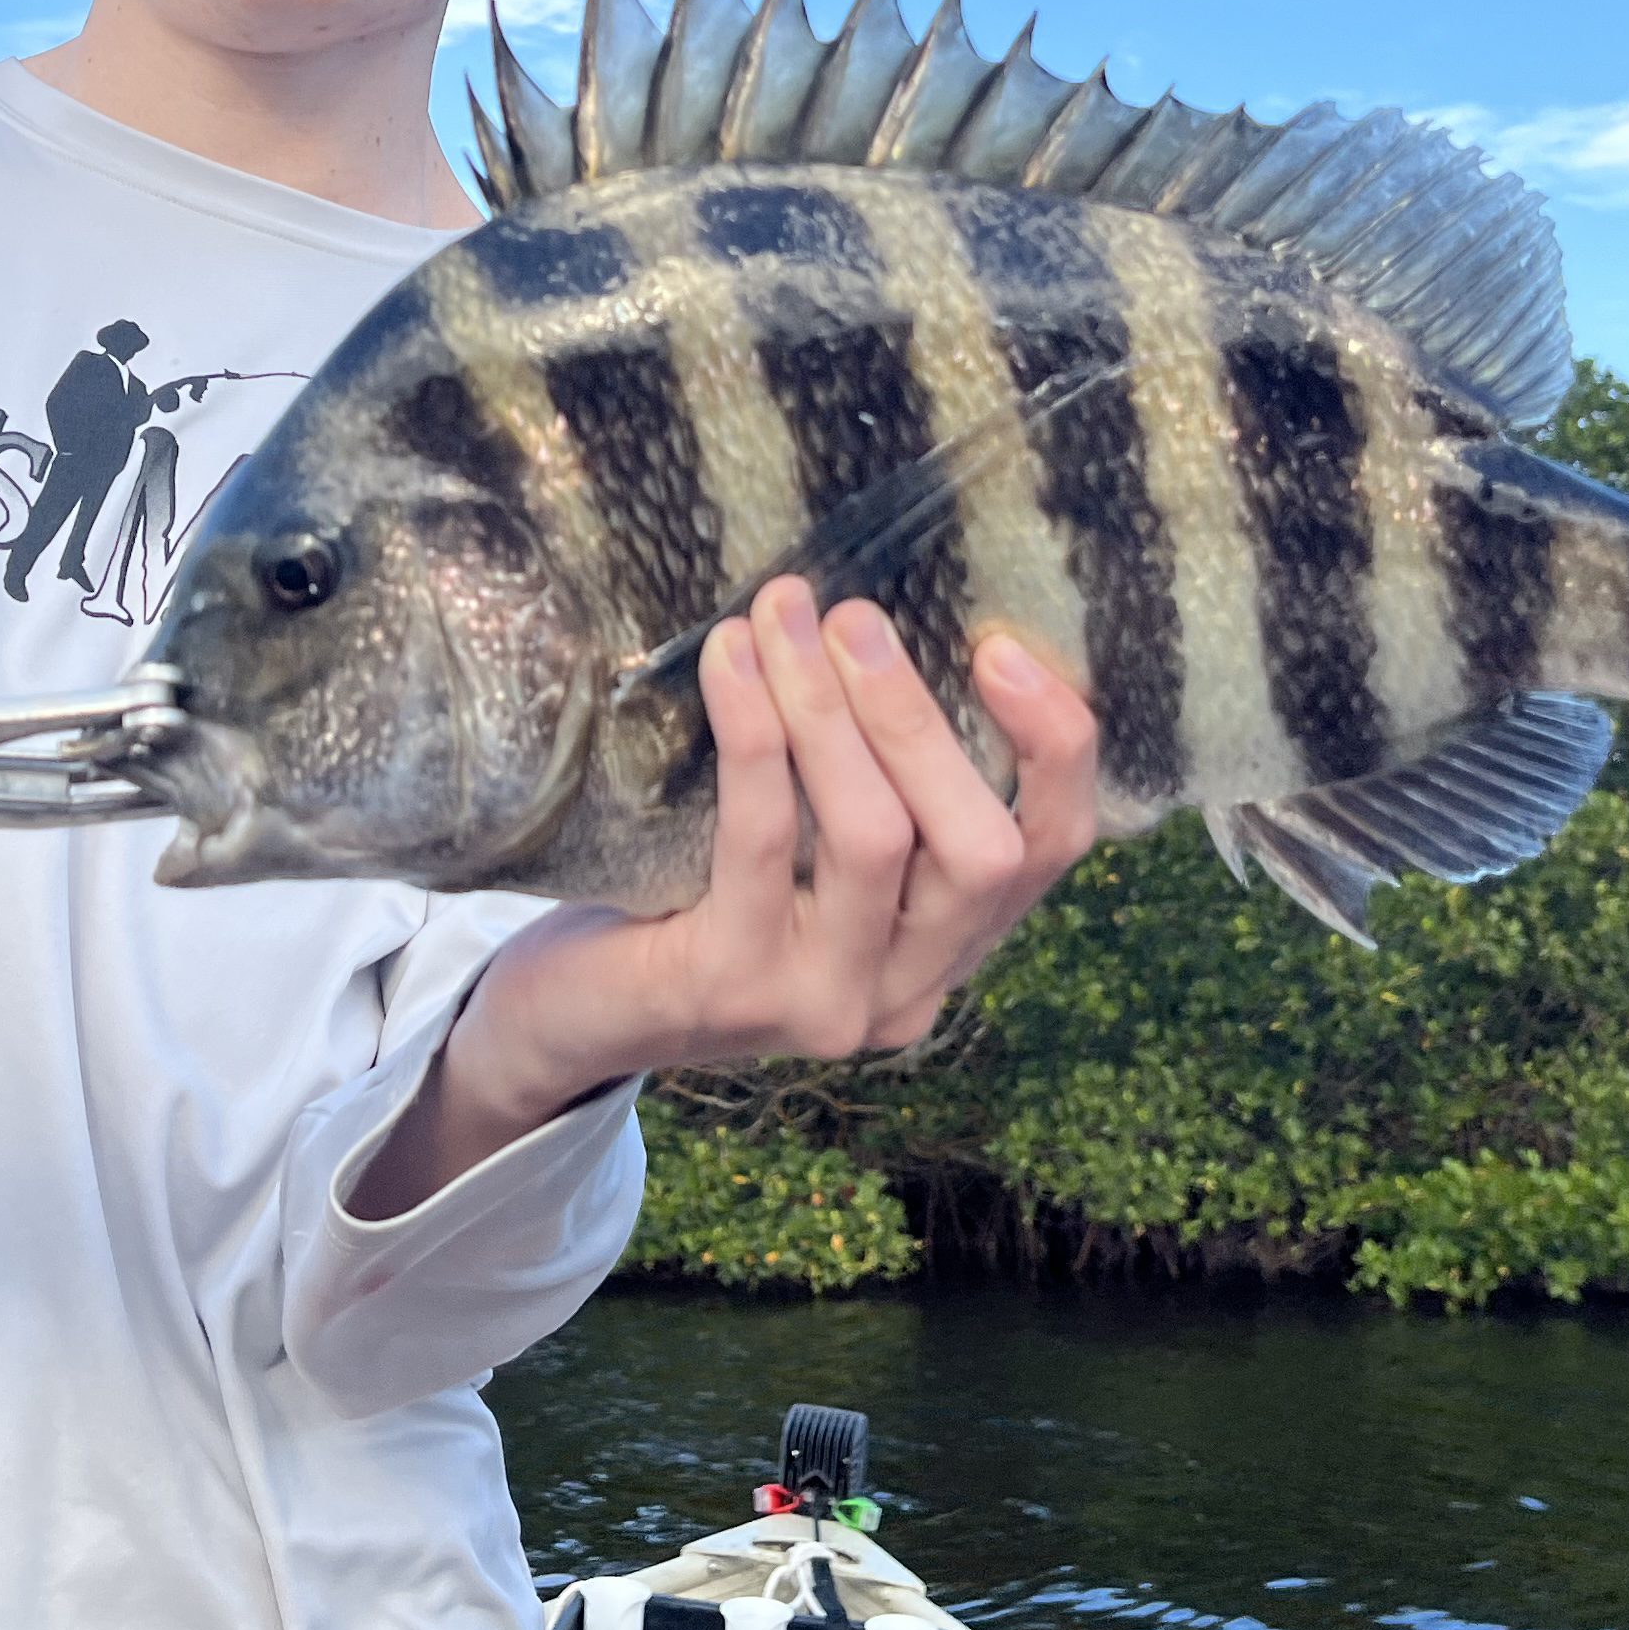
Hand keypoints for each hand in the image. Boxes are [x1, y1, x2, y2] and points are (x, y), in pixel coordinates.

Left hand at [351, 579, 1099, 1211]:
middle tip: (854, 617)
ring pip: (876, 839)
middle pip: (981, 849)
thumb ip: (869, 775)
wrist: (574, 1016)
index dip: (1054, 746)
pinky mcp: (738, 989)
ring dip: (830, 708)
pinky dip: (756, 732)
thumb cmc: (694, 896)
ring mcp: (828, 1002)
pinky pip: (765, 839)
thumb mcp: (808, 848)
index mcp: (949, 946)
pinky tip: (731, 660)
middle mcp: (909, 990)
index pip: (1052, 849)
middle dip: (919, 717)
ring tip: (783, 614)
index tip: (1000, 645)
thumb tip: (876, 616)